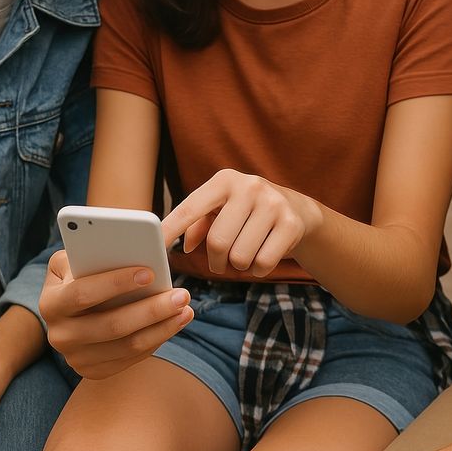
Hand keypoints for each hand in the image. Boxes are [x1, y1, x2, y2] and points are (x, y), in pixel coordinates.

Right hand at [39, 250, 193, 379]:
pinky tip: (175, 323)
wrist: (71, 312)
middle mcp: (60, 335)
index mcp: (51, 303)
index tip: (150, 272)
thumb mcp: (75, 258)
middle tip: (182, 294)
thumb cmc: (80, 275)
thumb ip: (94, 249)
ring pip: (128, 345)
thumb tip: (132, 246)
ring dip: (163, 327)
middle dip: (151, 309)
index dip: (116, 283)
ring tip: (187, 309)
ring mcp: (76, 358)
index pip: (83, 293)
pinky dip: (156, 339)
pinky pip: (132, 358)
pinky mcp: (93, 371)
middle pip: (112, 325)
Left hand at [161, 169, 321, 277]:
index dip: (170, 230)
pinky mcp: (291, 224)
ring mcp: (273, 204)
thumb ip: (198, 224)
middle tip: (220, 264)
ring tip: (244, 257)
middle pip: (218, 242)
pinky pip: (263, 263)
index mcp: (224, 180)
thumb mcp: (221, 209)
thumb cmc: (246, 212)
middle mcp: (249, 187)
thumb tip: (185, 246)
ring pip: (240, 256)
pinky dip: (258, 270)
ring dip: (238, 266)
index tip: (154, 248)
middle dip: (215, 262)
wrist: (297, 209)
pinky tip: (261, 259)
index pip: (190, 209)